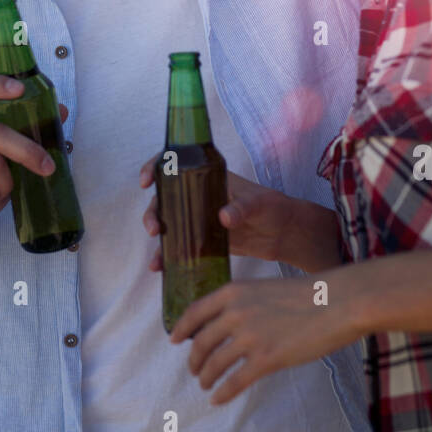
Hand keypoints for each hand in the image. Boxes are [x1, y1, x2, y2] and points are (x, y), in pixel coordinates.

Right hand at [139, 162, 294, 270]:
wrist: (284, 234)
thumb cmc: (273, 208)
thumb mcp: (259, 203)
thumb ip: (242, 208)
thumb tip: (223, 217)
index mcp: (209, 176)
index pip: (175, 163)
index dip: (156, 167)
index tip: (147, 181)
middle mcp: (199, 194)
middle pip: (165, 197)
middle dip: (153, 212)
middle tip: (156, 229)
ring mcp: (199, 217)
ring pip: (168, 221)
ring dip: (158, 236)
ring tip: (157, 257)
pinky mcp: (203, 239)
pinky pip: (179, 244)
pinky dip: (167, 256)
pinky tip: (160, 267)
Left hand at [170, 274, 358, 404]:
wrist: (337, 302)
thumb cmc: (309, 295)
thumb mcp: (266, 289)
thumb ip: (245, 303)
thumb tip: (229, 324)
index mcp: (234, 292)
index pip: (195, 311)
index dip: (181, 328)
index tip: (174, 340)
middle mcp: (236, 313)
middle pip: (201, 342)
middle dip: (194, 360)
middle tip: (194, 370)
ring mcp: (250, 337)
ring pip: (215, 364)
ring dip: (206, 377)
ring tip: (206, 385)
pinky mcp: (266, 359)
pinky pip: (235, 381)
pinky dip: (222, 393)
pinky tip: (218, 399)